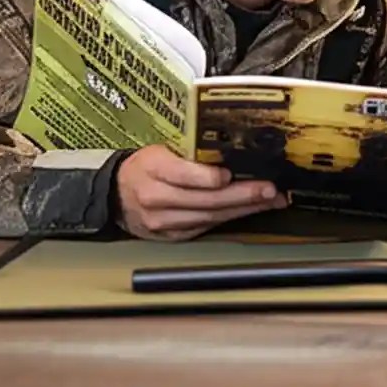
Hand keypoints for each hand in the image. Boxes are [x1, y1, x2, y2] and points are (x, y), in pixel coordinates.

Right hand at [116, 144, 288, 240]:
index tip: (232, 175)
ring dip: (244, 209)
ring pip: (209, 217)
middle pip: (204, 200)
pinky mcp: (172, 236)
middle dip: (242, 196)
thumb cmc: (146, 166)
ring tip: (270, 201)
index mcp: (152, 169)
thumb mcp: (161, 149)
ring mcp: (163, 222)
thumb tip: (232, 150)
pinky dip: (231, 219)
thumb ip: (190, 152)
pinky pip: (206, 227)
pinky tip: (250, 211)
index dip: (209, 177)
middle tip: (269, 190)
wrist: (116, 195)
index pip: (183, 175)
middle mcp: (156, 198)